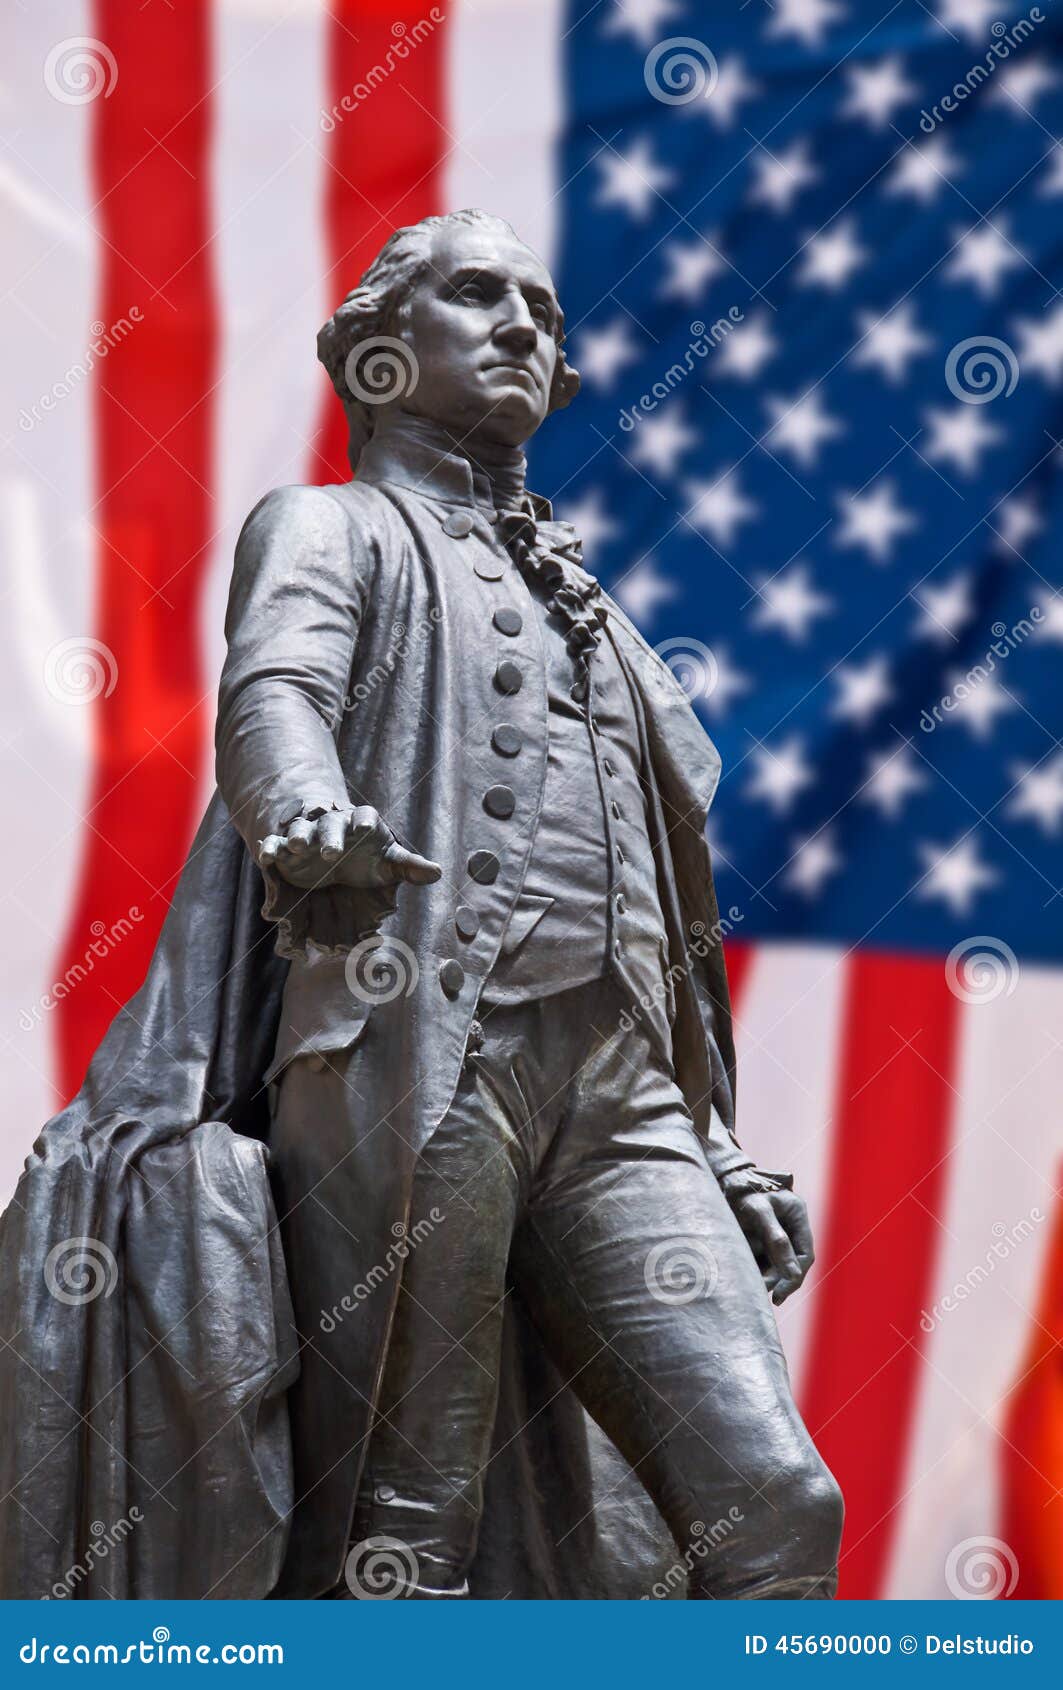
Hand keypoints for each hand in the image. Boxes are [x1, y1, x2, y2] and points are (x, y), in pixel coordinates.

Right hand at [258, 805, 441, 891]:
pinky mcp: (287, 849)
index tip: (364, 829)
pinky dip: (271, 848)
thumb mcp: (387, 864)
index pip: (364, 815)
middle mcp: (333, 824)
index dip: (364, 821)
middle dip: (330, 836)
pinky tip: (267, 856)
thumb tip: (439, 873)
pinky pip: (277, 844)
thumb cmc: (366, 857)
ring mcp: (309, 834)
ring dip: (299, 836)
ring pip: (302, 830)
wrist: (334, 856)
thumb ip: (409, 867)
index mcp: (360, 824)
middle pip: (331, 824)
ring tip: (297, 847)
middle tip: (331, 853)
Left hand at [731, 1189, 813, 1305]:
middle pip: (793, 1261)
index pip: (805, 1254)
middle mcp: (790, 1223)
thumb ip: (776, 1240)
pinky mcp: (761, 1235)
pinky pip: (764, 1259)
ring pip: (778, 1262)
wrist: (717, 1175)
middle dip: (781, 1280)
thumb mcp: (757, 1211)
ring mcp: (776, 1229)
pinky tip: (747, 1279)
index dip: (794, 1277)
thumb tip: (792, 1274)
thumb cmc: (738, 1188)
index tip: (778, 1293)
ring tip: (753, 1288)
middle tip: (768, 1297)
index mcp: (797, 1213)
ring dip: (769, 1278)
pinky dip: (758, 1270)